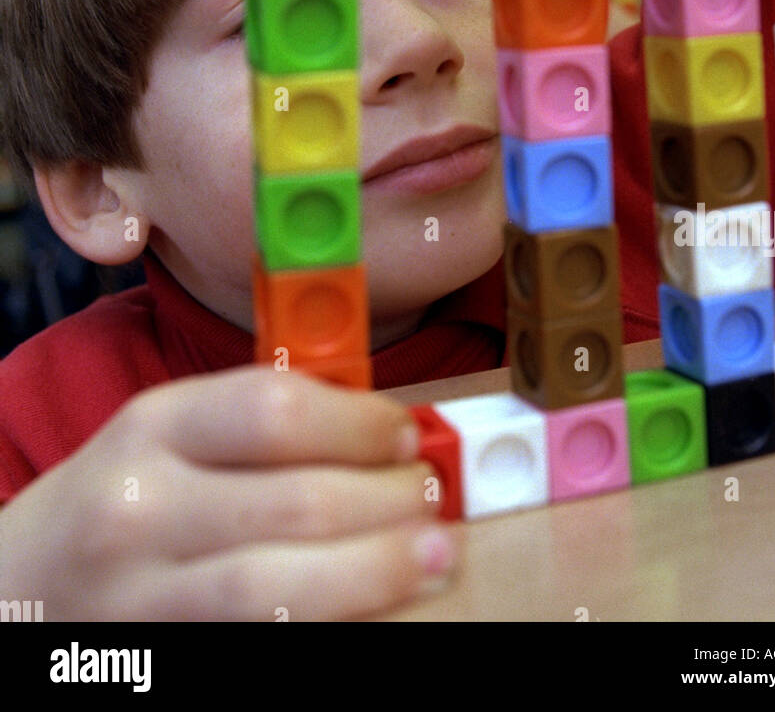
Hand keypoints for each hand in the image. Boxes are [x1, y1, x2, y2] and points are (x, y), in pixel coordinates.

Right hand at [0, 367, 456, 620]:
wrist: (17, 592)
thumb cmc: (115, 503)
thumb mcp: (161, 438)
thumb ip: (252, 426)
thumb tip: (380, 429)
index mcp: (148, 429)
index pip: (273, 408)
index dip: (359, 420)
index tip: (403, 431)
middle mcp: (139, 511)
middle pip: (298, 502)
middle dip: (388, 500)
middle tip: (430, 496)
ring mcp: (145, 602)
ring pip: (285, 591)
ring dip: (378, 569)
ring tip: (434, 554)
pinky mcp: (167, 663)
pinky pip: (268, 648)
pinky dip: (334, 628)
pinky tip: (377, 611)